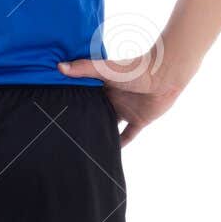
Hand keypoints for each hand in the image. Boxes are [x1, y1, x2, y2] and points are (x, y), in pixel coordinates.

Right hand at [58, 47, 194, 144]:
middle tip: (63, 134)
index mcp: (102, 86)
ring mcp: (126, 110)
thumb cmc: (135, 68)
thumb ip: (84, 68)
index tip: (54, 111)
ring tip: (82, 146)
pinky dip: (120, 144)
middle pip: (95, 112)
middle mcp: (112, 98)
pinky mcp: (139, 120)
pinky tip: (108, 155)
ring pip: (109, 125)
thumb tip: (59, 67)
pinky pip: (128, 135)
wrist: (165, 74)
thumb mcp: (105, 69)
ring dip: (100, 133)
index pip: (83, 96)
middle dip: (83, 121)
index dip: (71, 102)